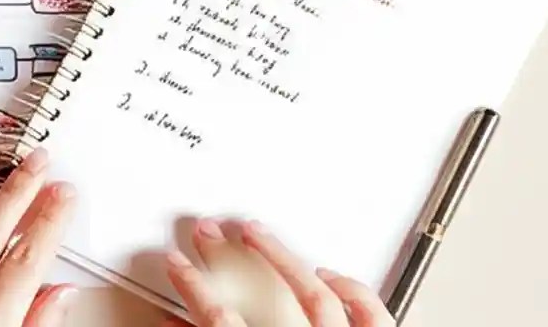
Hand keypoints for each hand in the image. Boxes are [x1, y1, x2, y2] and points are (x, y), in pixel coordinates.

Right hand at [164, 220, 393, 326]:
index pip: (223, 322)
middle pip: (270, 294)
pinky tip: (329, 274)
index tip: (176, 263)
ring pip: (319, 295)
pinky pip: (371, 317)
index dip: (194, 287)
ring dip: (284, 259)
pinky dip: (351, 291)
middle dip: (233, 256)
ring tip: (258, 232)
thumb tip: (178, 324)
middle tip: (207, 231)